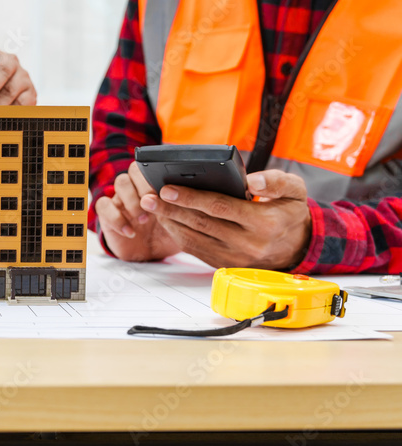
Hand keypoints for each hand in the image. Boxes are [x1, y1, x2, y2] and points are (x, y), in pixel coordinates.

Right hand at [94, 161, 180, 261]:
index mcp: (156, 184)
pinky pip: (103, 205)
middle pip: (135, 169)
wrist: (149, 254)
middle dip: (145, 185)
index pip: (154, 164)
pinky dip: (116, 218)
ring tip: (143, 219)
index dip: (158, 173)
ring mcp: (122, 199)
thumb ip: (189, 209)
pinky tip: (130, 232)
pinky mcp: (108, 213)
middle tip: (154, 203)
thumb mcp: (183, 222)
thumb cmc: (168, 234)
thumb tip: (206, 198)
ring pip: (120, 182)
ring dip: (132, 199)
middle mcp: (138, 187)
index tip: (167, 189)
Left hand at [139, 170, 312, 269]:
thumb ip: (276, 181)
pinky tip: (166, 220)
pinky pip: (195, 249)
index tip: (168, 189)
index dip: (192, 198)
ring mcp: (234, 257)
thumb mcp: (295, 191)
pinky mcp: (224, 264)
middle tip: (148, 197)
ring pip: (194, 238)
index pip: (220, 208)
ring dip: (169, 222)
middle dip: (171, 209)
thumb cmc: (289, 212)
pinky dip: (178, 234)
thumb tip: (253, 181)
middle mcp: (247, 243)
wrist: (296, 246)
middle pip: (201, 224)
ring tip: (152, 206)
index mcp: (264, 223)